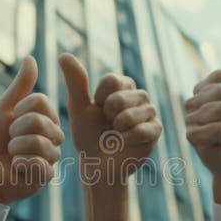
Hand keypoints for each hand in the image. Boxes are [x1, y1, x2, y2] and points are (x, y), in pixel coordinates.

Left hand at [0, 57, 63, 204]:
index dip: (20, 111)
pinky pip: (37, 163)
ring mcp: (52, 157)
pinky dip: (19, 165)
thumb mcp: (3, 109)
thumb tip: (30, 57)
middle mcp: (54, 136)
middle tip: (9, 142)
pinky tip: (18, 170)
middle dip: (15, 131)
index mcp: (46, 118)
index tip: (11, 122)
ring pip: (38, 142)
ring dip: (15, 149)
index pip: (41, 101)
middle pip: (39, 120)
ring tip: (12, 156)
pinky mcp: (47, 176)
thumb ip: (20, 86)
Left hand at [59, 53, 161, 186]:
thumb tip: (64, 54)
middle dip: (108, 114)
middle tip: (108, 124)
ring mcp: (149, 113)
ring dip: (117, 127)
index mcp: (122, 86)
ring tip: (115, 134)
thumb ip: (75, 82)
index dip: (99, 99)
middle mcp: (138, 96)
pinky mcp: (155, 131)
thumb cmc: (88, 135)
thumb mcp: (79, 108)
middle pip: (122, 95)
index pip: (112, 80)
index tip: (98, 109)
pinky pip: (143, 130)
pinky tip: (124, 143)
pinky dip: (128, 138)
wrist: (97, 165)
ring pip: (132, 113)